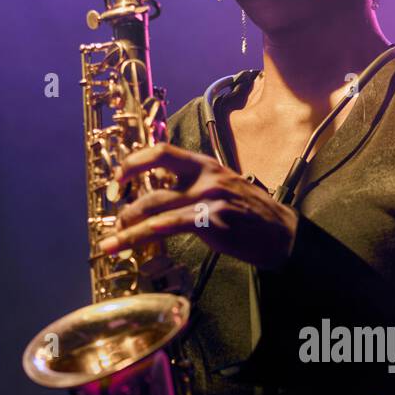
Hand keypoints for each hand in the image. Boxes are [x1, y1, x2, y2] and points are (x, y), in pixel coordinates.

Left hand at [97, 144, 298, 270]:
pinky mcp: (213, 220)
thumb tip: (161, 192)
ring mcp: (209, 197)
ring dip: (129, 226)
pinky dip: (151, 231)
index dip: (135, 161)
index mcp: (205, 165)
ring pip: (156, 207)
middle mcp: (205, 177)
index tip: (119, 176)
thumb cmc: (250, 214)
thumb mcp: (223, 187)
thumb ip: (194, 185)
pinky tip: (137, 238)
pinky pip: (173, 225)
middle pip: (153, 182)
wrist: (281, 233)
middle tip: (114, 216)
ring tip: (113, 242)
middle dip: (126, 199)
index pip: (162, 152)